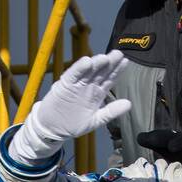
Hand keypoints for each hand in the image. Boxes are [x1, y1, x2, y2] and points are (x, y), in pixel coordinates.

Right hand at [15, 51, 131, 159]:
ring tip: (104, 58)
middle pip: (100, 72)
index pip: (109, 79)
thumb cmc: (73, 124)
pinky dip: (79, 68)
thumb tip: (129, 104)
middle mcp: (88, 86)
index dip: (117, 71)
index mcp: (97, 93)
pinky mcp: (65, 85)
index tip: (125, 61)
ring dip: (96, 64)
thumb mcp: (95, 120)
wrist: (53, 128)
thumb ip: (111, 112)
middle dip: (109, 63)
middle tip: (118, 54)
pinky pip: (73, 75)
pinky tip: (87, 62)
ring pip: (88, 71)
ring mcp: (77, 85)